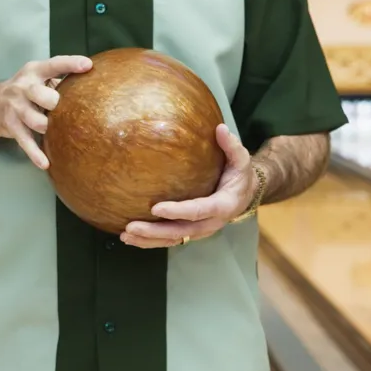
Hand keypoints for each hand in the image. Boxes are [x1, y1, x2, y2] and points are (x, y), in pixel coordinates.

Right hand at [0, 55, 91, 168]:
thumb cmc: (25, 91)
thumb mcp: (38, 78)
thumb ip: (59, 80)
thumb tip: (92, 86)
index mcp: (34, 72)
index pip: (53, 64)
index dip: (70, 64)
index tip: (87, 65)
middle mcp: (23, 87)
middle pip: (39, 93)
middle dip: (53, 102)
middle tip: (61, 107)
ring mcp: (15, 107)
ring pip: (35, 121)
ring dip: (48, 128)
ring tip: (55, 131)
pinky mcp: (12, 126)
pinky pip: (26, 141)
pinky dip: (35, 154)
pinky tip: (45, 163)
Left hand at [121, 124, 255, 248]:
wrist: (244, 195)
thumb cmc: (240, 175)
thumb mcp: (241, 160)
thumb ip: (232, 146)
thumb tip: (220, 129)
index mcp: (223, 206)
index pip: (198, 211)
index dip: (177, 211)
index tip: (155, 208)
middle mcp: (210, 223)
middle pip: (181, 232)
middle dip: (155, 232)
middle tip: (131, 227)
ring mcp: (200, 231)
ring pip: (173, 240)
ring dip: (148, 240)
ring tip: (126, 235)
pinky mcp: (190, 232)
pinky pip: (170, 240)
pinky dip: (150, 241)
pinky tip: (131, 238)